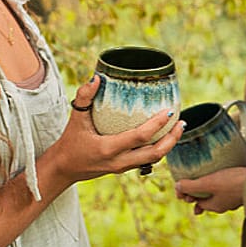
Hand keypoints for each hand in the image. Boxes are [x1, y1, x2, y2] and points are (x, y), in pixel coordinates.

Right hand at [42, 76, 184, 188]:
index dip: (157, 125)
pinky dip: (159, 148)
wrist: (64, 169)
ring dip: (169, 144)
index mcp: (108, 148)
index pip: (140, 137)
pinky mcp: (125, 169)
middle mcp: (119, 161)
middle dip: (172, 138)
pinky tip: (164, 136)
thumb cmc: (70, 142)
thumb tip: (96, 77)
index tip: (169, 111)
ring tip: (178, 128)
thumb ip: (84, 97)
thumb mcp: (75, 119)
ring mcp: (123, 167)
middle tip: (181, 121)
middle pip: (155, 153)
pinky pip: (148, 160)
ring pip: (154, 159)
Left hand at [176, 166, 245, 214]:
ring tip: (204, 182)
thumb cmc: (234, 183)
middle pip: (206, 200)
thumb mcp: (208, 184)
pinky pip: (227, 189)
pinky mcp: (242, 190)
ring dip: (209, 190)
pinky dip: (221, 185)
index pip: (195, 202)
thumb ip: (191, 186)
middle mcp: (224, 205)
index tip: (180, 186)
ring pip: (217, 195)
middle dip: (197, 195)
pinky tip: (223, 176)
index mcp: (214, 206)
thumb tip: (177, 187)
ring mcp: (234, 198)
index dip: (186, 194)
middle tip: (190, 186)